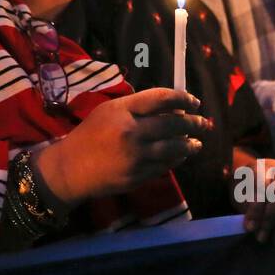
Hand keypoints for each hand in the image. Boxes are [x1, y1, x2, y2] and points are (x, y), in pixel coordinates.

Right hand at [34, 88, 207, 207]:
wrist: (70, 168)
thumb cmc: (90, 135)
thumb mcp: (109, 111)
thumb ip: (137, 108)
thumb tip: (172, 109)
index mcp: (122, 111)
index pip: (162, 99)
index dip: (183, 99)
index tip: (194, 102)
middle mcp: (131, 132)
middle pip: (174, 124)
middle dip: (194, 123)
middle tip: (204, 123)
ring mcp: (135, 156)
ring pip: (175, 148)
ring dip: (190, 144)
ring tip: (197, 143)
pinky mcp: (137, 176)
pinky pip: (166, 166)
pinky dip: (177, 159)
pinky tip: (181, 155)